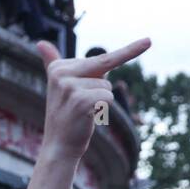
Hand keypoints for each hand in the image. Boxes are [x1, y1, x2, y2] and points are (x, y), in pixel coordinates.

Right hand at [36, 37, 149, 163]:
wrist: (58, 147)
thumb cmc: (65, 116)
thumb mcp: (59, 86)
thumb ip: (52, 63)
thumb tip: (40, 43)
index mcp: (57, 67)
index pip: (101, 58)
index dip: (128, 52)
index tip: (149, 41)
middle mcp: (60, 74)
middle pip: (105, 66)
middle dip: (116, 70)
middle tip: (127, 64)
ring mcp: (69, 87)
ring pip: (106, 86)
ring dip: (100, 102)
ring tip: (83, 113)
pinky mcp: (80, 100)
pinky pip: (107, 98)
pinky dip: (102, 110)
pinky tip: (86, 118)